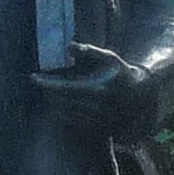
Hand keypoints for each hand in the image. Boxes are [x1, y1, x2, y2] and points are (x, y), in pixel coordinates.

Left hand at [32, 43, 157, 143]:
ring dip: (52, 103)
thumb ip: (89, 51)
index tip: (33, 77)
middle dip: (47, 92)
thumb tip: (69, 45)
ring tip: (46, 93)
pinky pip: (73, 123)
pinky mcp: (98, 129)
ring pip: (65, 113)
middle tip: (39, 84)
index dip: (47, 83)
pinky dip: (61, 114)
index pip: (65, 87)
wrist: (139, 96)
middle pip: (62, 101)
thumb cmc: (120, 72)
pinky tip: (56, 105)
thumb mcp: (108, 57)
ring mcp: (97, 120)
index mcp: (98, 88)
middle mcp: (97, 107)